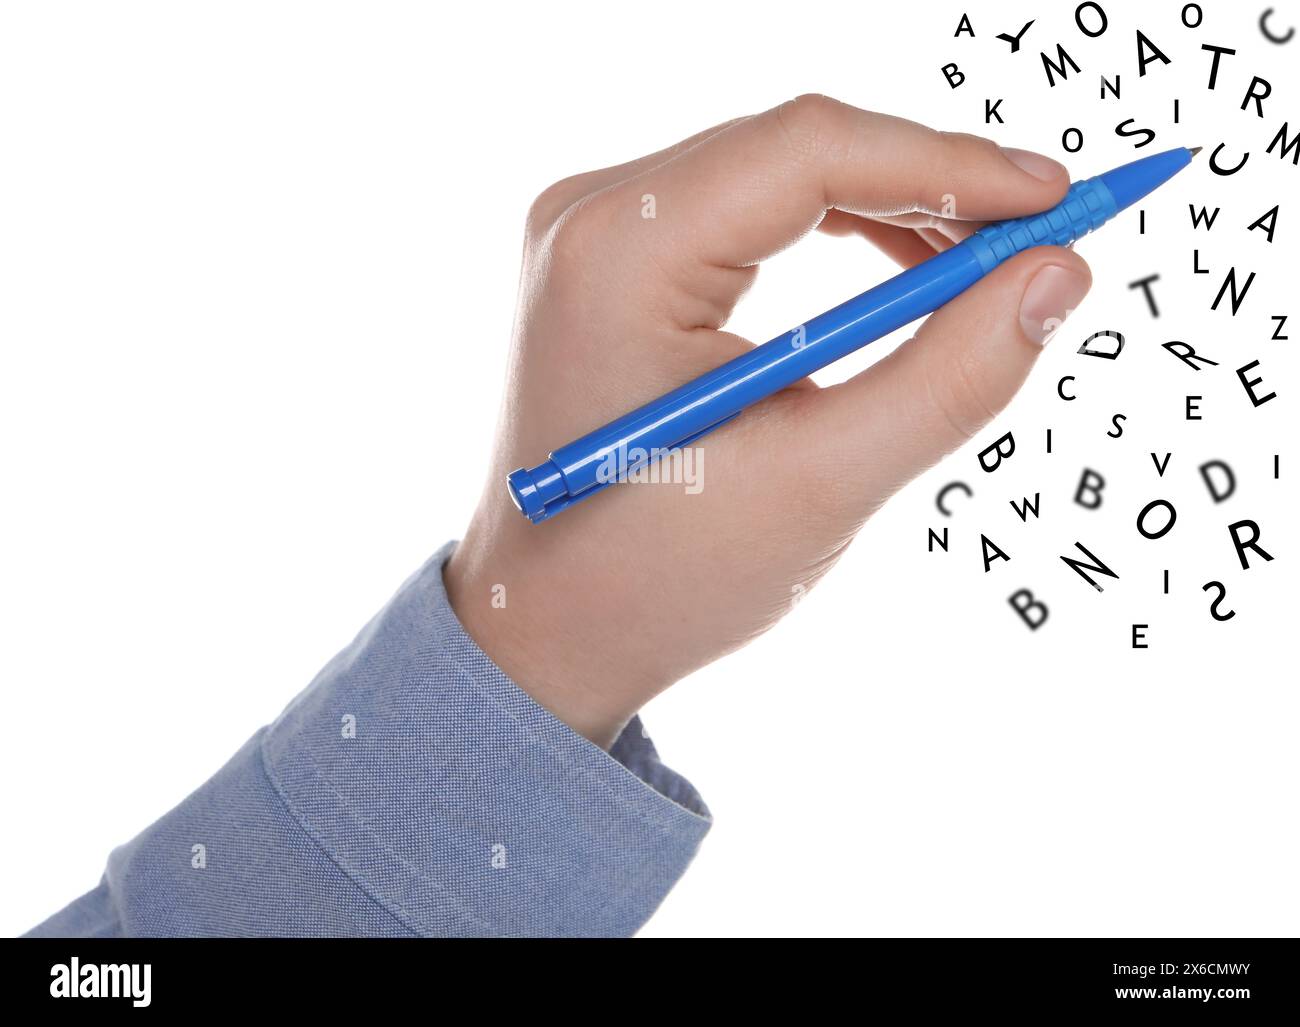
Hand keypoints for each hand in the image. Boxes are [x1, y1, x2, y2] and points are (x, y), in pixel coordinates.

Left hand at [445, 95, 1091, 747]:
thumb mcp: (820, 487)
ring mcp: (594, 235)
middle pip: (794, 148)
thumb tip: (1054, 276)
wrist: (547, 630)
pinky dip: (832, 232)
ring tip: (979, 269)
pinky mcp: (614, 263)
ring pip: (776, 172)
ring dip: (888, 206)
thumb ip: (949, 379)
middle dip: (930, 185)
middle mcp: (591, 219)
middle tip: (1039, 239)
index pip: (809, 151)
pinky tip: (896, 275)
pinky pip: (744, 210)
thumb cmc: (657, 579)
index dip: (948, 165)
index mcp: (618, 257)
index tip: (1056, 203)